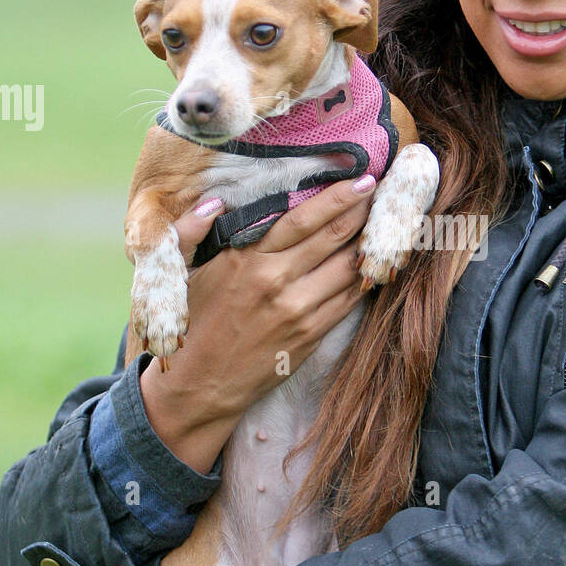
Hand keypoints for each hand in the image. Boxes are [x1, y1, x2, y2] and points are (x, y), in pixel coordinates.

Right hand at [137, 175, 376, 472]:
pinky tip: (373, 263)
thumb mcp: (181, 273)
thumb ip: (189, 230)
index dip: (337, 197)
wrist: (200, 387)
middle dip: (362, 210)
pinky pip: (348, 300)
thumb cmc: (193, 324)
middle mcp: (276, 281)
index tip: (361, 178)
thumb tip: (213, 201)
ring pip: (347, 267)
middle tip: (383, 191)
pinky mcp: (311, 335)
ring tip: (384, 223)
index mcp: (246, 259)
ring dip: (368, 242)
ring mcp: (297, 311)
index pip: (302, 219)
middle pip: (333, 237)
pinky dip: (363, 279)